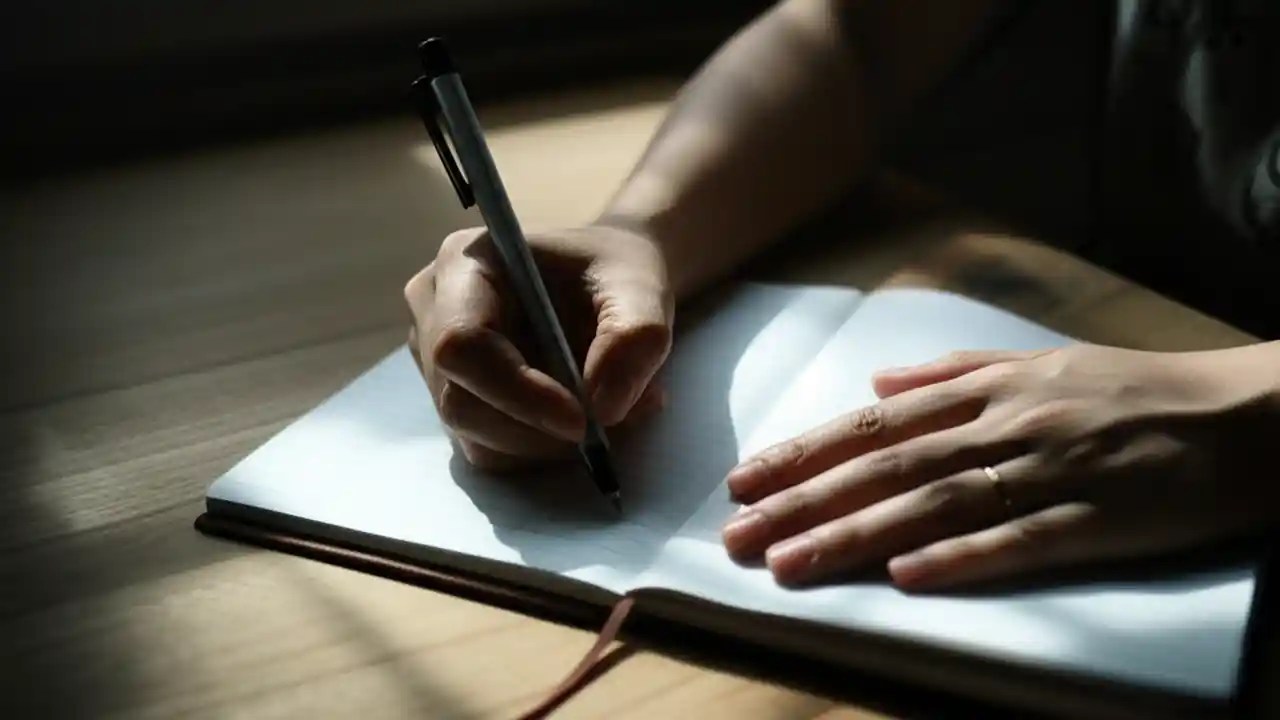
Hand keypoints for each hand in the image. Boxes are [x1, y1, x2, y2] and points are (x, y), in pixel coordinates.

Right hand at [405, 224, 672, 470]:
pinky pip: (489, 447)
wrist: (611, 282)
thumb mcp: (642, 289)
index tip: (581, 421)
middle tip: (612, 424)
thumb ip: (634, 338)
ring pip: (475, 434)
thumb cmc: (617, 271)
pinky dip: (542, 449)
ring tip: (616, 413)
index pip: (462, 345)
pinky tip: (586, 420)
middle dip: (537, 430)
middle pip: (461, 400)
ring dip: (547, 444)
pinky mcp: (459, 396)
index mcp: (466, 264)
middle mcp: (434, 311)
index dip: (516, 392)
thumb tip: (604, 408)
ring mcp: (436, 360)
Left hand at [721, 344, 1279, 590]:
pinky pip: (1021, 541)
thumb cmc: (1132, 390)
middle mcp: (1007, 425)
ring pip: (935, 504)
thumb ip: (954, 372)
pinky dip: (962, 557)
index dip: (806, 452)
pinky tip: (906, 578)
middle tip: (739, 534)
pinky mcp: (1099, 520)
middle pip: (888, 465)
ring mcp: (1051, 472)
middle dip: (806, 501)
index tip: (745, 481)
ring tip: (790, 564)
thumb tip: (878, 378)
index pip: (877, 422)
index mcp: (990, 389)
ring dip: (856, 536)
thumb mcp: (1039, 362)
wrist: (1244, 415)